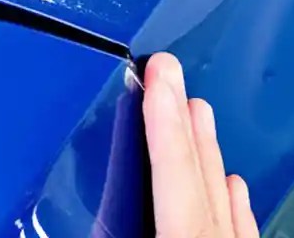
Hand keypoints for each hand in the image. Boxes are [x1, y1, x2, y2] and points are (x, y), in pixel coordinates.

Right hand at [144, 53, 258, 237]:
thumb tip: (49, 231)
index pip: (173, 175)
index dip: (164, 123)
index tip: (159, 78)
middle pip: (198, 176)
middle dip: (181, 119)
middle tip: (169, 71)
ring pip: (223, 195)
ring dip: (206, 150)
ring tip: (198, 110)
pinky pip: (243, 229)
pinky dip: (236, 201)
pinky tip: (234, 184)